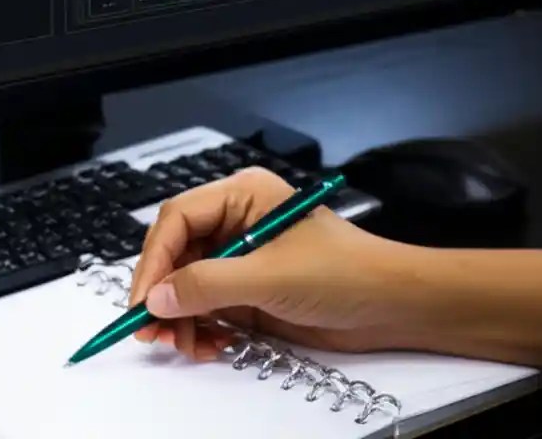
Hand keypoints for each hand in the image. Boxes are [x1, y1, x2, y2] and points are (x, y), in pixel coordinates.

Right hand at [128, 167, 419, 360]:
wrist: (396, 308)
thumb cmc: (346, 274)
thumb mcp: (271, 277)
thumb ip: (208, 285)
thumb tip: (156, 300)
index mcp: (242, 196)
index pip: (177, 220)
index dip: (154, 260)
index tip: (144, 300)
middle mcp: (235, 222)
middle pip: (175, 254)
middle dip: (163, 294)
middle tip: (151, 331)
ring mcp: (239, 258)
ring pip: (185, 285)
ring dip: (179, 317)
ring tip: (185, 344)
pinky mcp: (246, 291)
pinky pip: (205, 308)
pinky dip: (200, 329)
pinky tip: (210, 346)